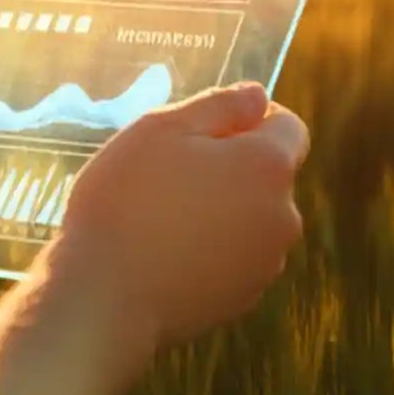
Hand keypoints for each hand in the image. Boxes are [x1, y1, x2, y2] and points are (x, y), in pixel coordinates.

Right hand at [55, 82, 307, 348]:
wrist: (105, 299)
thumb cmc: (126, 203)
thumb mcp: (160, 130)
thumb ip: (217, 105)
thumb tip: (257, 95)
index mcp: (268, 166)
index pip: (287, 125)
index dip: (247, 119)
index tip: (201, 131)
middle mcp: (283, 216)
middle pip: (267, 174)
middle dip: (230, 167)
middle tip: (168, 174)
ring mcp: (266, 263)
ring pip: (251, 217)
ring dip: (221, 209)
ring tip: (161, 218)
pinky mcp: (243, 298)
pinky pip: (234, 256)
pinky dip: (211, 248)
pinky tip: (164, 253)